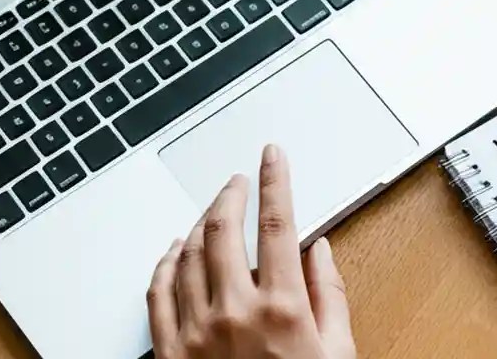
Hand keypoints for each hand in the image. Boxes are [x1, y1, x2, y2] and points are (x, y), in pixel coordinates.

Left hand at [147, 145, 356, 357]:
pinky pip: (159, 294)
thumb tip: (320, 254)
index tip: (272, 158)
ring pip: (188, 255)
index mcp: (282, 309)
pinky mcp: (170, 353)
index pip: (277, 225)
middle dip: (231, 195)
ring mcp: (197, 332)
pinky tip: (174, 252)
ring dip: (199, 225)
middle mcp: (235, 313)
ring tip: (211, 212)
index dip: (275, 182)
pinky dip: (165, 264)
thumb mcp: (337, 355)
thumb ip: (331, 298)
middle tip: (237, 183)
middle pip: (224, 229)